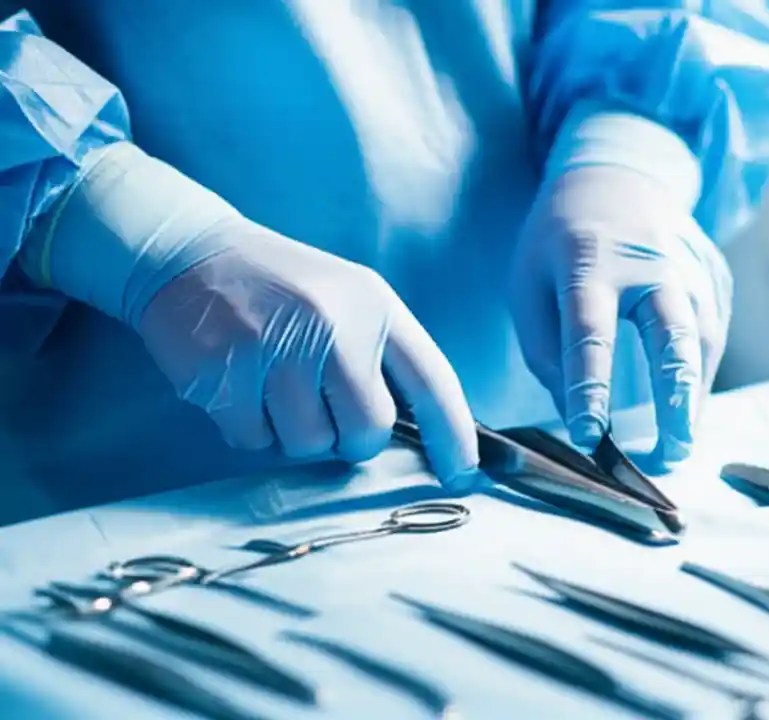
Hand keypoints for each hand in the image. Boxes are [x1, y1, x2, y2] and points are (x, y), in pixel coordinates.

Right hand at [137, 219, 477, 478]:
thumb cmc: (279, 288)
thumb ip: (380, 357)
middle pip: (367, 429)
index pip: (432, 380)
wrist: (188, 251)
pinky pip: (253, 440)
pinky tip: (238, 384)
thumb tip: (414, 434)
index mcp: (375, 306)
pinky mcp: (226, 371)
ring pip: (308, 443)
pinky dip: (247, 426)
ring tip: (272, 384)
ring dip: (292, 432)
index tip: (463, 472)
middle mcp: (333, 324)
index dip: (453, 433)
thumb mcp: (347, 301)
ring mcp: (278, 347)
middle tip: (320, 405)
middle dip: (347, 437)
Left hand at [511, 166, 731, 463]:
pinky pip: (715, 327)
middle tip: (673, 452)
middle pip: (672, 333)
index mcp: (588, 261)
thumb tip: (576, 415)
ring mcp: (689, 263)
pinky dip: (703, 369)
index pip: (590, 333)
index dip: (590, 387)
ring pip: (704, 336)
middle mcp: (648, 261)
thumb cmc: (560, 240)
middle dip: (675, 397)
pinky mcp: (714, 270)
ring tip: (680, 441)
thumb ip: (547, 350)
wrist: (616, 174)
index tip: (589, 435)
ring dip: (694, 394)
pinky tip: (690, 399)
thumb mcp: (530, 283)